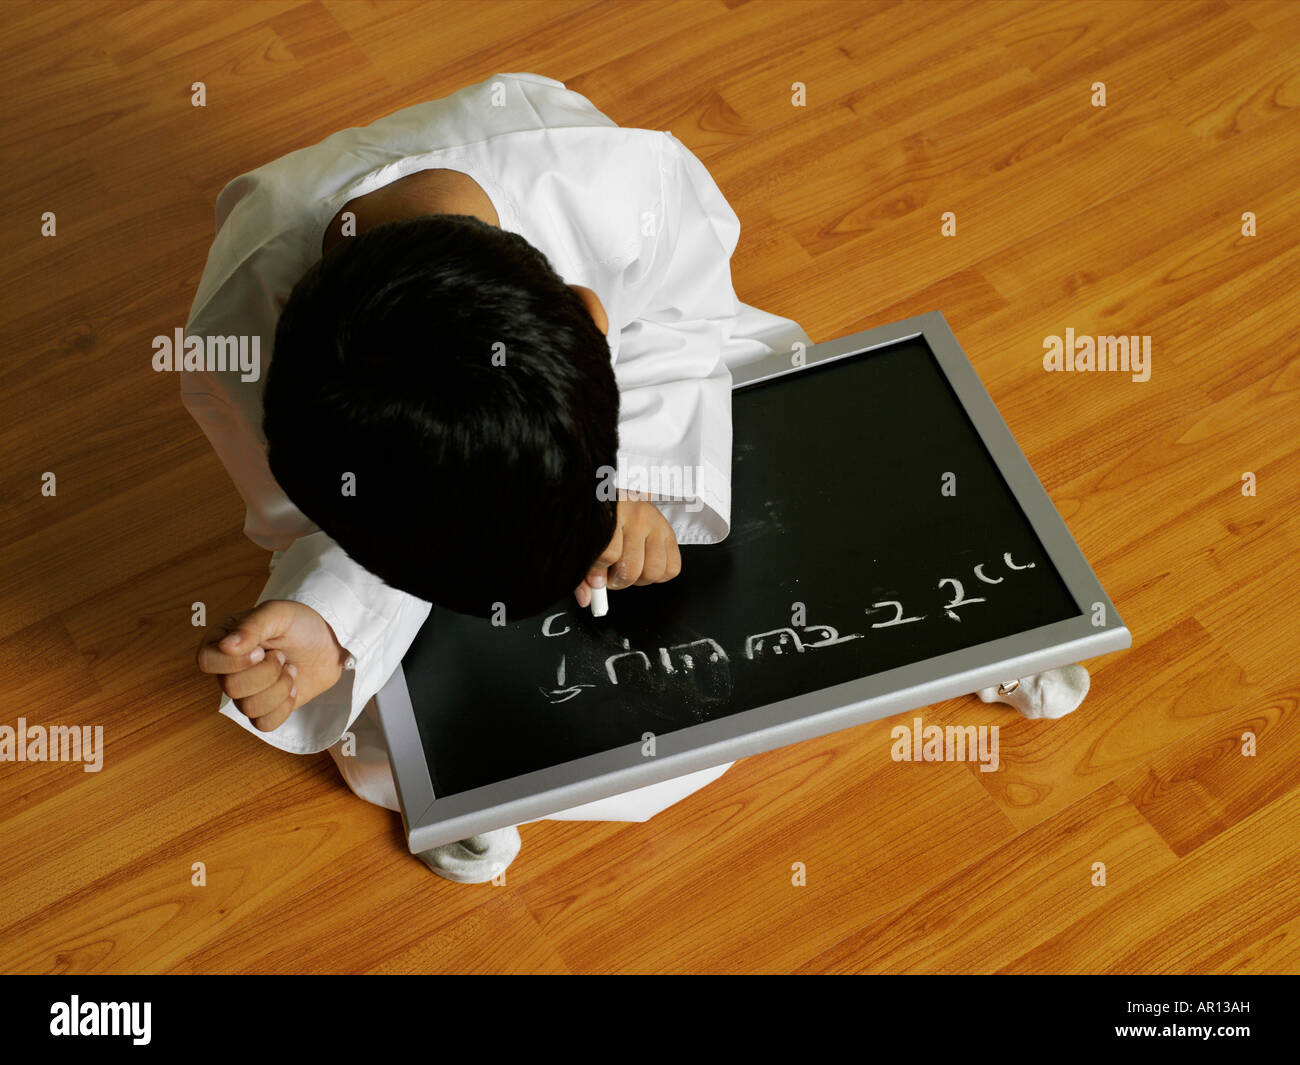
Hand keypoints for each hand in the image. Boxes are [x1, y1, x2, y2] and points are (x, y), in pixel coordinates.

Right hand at [195, 600, 349, 731]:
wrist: (327, 644)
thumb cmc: (299, 624)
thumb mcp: (279, 613)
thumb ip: (252, 626)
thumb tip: (225, 646)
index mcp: (222, 642)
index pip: (206, 661)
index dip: (234, 662)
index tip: (261, 651)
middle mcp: (229, 670)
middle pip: (231, 688)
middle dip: (267, 673)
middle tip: (282, 656)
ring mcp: (246, 692)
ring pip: (248, 708)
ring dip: (279, 688)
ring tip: (291, 669)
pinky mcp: (265, 710)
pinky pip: (263, 724)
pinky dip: (284, 707)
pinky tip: (293, 688)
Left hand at [574, 497, 681, 607]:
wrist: (617, 495)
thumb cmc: (600, 518)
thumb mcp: (585, 540)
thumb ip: (582, 571)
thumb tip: (587, 599)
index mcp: (612, 514)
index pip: (608, 554)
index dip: (598, 573)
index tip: (593, 578)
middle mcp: (637, 517)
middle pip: (631, 568)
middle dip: (618, 581)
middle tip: (610, 576)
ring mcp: (657, 524)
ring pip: (654, 571)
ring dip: (639, 579)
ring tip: (627, 570)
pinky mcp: (670, 533)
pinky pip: (672, 568)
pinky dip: (659, 575)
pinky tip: (644, 565)